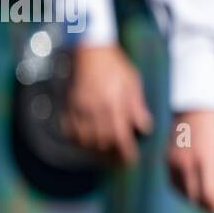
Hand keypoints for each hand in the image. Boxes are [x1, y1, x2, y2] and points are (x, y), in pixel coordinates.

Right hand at [64, 44, 152, 163]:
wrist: (90, 51)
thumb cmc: (115, 65)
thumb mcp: (132, 83)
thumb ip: (137, 107)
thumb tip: (144, 128)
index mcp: (114, 105)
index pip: (120, 137)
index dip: (125, 153)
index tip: (130, 161)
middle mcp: (96, 110)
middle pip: (102, 142)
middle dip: (110, 155)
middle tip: (117, 160)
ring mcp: (79, 108)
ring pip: (84, 140)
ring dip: (93, 150)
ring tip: (102, 152)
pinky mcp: (69, 106)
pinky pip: (69, 130)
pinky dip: (76, 139)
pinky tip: (84, 140)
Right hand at [168, 109, 213, 212]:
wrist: (196, 106)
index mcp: (204, 160)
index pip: (209, 195)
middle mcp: (185, 164)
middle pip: (195, 198)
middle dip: (209, 209)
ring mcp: (173, 162)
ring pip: (183, 193)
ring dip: (197, 202)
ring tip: (210, 203)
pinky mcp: (167, 160)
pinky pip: (174, 184)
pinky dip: (185, 192)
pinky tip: (196, 191)